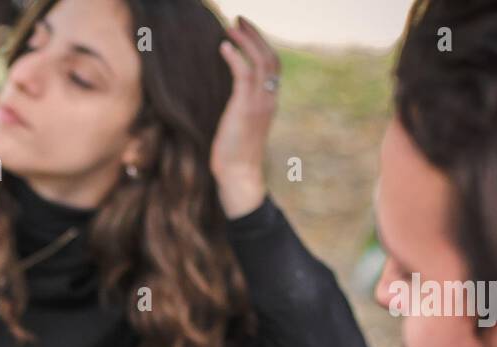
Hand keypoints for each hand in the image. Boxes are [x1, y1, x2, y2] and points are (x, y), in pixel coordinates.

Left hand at [210, 16, 280, 218]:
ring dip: (245, 40)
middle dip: (255, 35)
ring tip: (231, 26)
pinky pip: (244, 75)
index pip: (272, 66)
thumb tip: (228, 100)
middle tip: (239, 19)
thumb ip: (240, 109)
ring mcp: (260, 103)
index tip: (246, 32)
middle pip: (270, 57)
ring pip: (260, 61)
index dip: (261, 45)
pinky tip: (224, 48)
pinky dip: (235, 57)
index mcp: (269, 102)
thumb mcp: (240, 127)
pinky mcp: (246, 108)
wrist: (239, 175)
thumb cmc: (234, 156)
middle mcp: (269, 99)